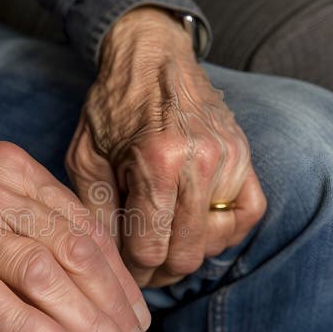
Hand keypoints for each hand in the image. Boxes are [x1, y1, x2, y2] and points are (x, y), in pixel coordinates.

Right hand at [0, 112, 150, 331]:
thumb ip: (22, 204)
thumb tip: (74, 254)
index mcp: (12, 169)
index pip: (84, 227)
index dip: (118, 276)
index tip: (135, 311)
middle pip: (75, 253)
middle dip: (115, 306)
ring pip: (43, 277)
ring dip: (89, 324)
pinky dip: (29, 329)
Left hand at [66, 8, 265, 287]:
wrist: (150, 57)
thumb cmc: (111, 107)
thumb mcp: (86, 159)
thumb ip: (97, 213)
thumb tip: (110, 264)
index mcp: (156, 162)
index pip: (150, 249)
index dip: (132, 271)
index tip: (122, 274)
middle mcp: (200, 162)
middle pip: (185, 254)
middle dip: (159, 272)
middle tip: (141, 269)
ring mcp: (230, 158)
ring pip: (214, 242)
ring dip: (186, 251)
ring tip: (162, 242)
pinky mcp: (245, 156)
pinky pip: (246, 216)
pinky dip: (221, 230)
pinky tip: (195, 225)